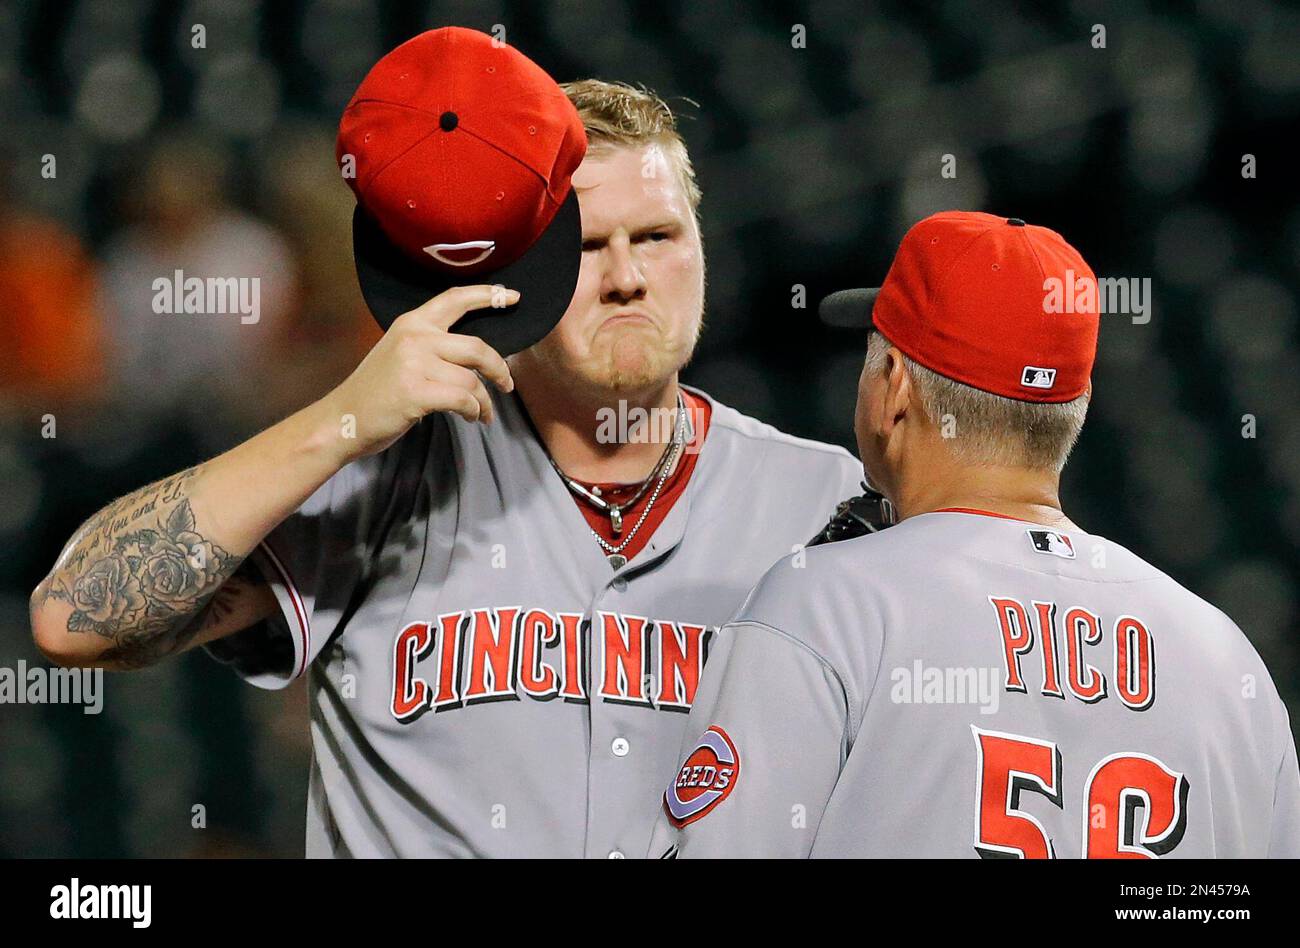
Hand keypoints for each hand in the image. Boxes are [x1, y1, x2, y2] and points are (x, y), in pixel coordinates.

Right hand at [317, 284, 518, 461]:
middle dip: (499, 368)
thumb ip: (432, 345)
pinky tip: (471, 417)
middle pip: (477, 347)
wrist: (343, 418)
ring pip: (472, 380)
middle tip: (507, 383)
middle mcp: (415, 337)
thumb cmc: (376, 391)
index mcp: (412, 323)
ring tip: (483, 413)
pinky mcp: (416, 392)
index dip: (488, 295)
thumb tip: (477, 356)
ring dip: (485, 401)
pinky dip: (474, 411)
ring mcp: (414, 364)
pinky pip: (463, 400)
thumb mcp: (400, 353)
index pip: (456, 299)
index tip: (512, 296)